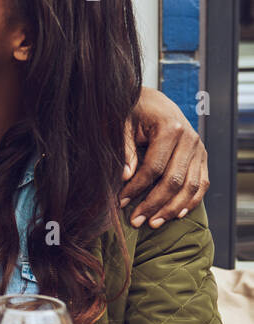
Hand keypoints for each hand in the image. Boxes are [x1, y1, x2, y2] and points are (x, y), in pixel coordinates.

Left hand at [120, 87, 207, 228]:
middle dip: (154, 204)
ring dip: (172, 208)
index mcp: (169, 128)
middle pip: (174, 180)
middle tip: (136, 221)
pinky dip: (191, 201)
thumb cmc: (132, 111)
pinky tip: (176, 214)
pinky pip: (201, 183)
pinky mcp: (202, 156)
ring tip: (153, 223)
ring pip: (191, 186)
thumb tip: (125, 177)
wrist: (151, 100)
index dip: (137, 188)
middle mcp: (189, 139)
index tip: (121, 202)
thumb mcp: (121, 124)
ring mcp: (199, 148)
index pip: (154, 167)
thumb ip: (124, 149)